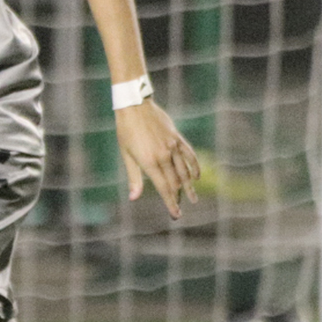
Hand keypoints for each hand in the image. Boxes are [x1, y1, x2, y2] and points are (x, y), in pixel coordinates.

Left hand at [115, 101, 200, 218]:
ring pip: (184, 171)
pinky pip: (189, 155)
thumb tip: (133, 198)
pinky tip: (196, 176)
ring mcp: (172, 146)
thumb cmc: (126, 131)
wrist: (135, 106)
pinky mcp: (177, 138)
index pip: (163, 188)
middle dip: (177, 198)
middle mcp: (163, 156)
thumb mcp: (126, 155)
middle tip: (180, 210)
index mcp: (149, 162)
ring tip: (192, 199)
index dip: (170, 203)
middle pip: (175, 183)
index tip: (176, 215)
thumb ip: (133, 177)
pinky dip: (194, 167)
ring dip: (188, 187)